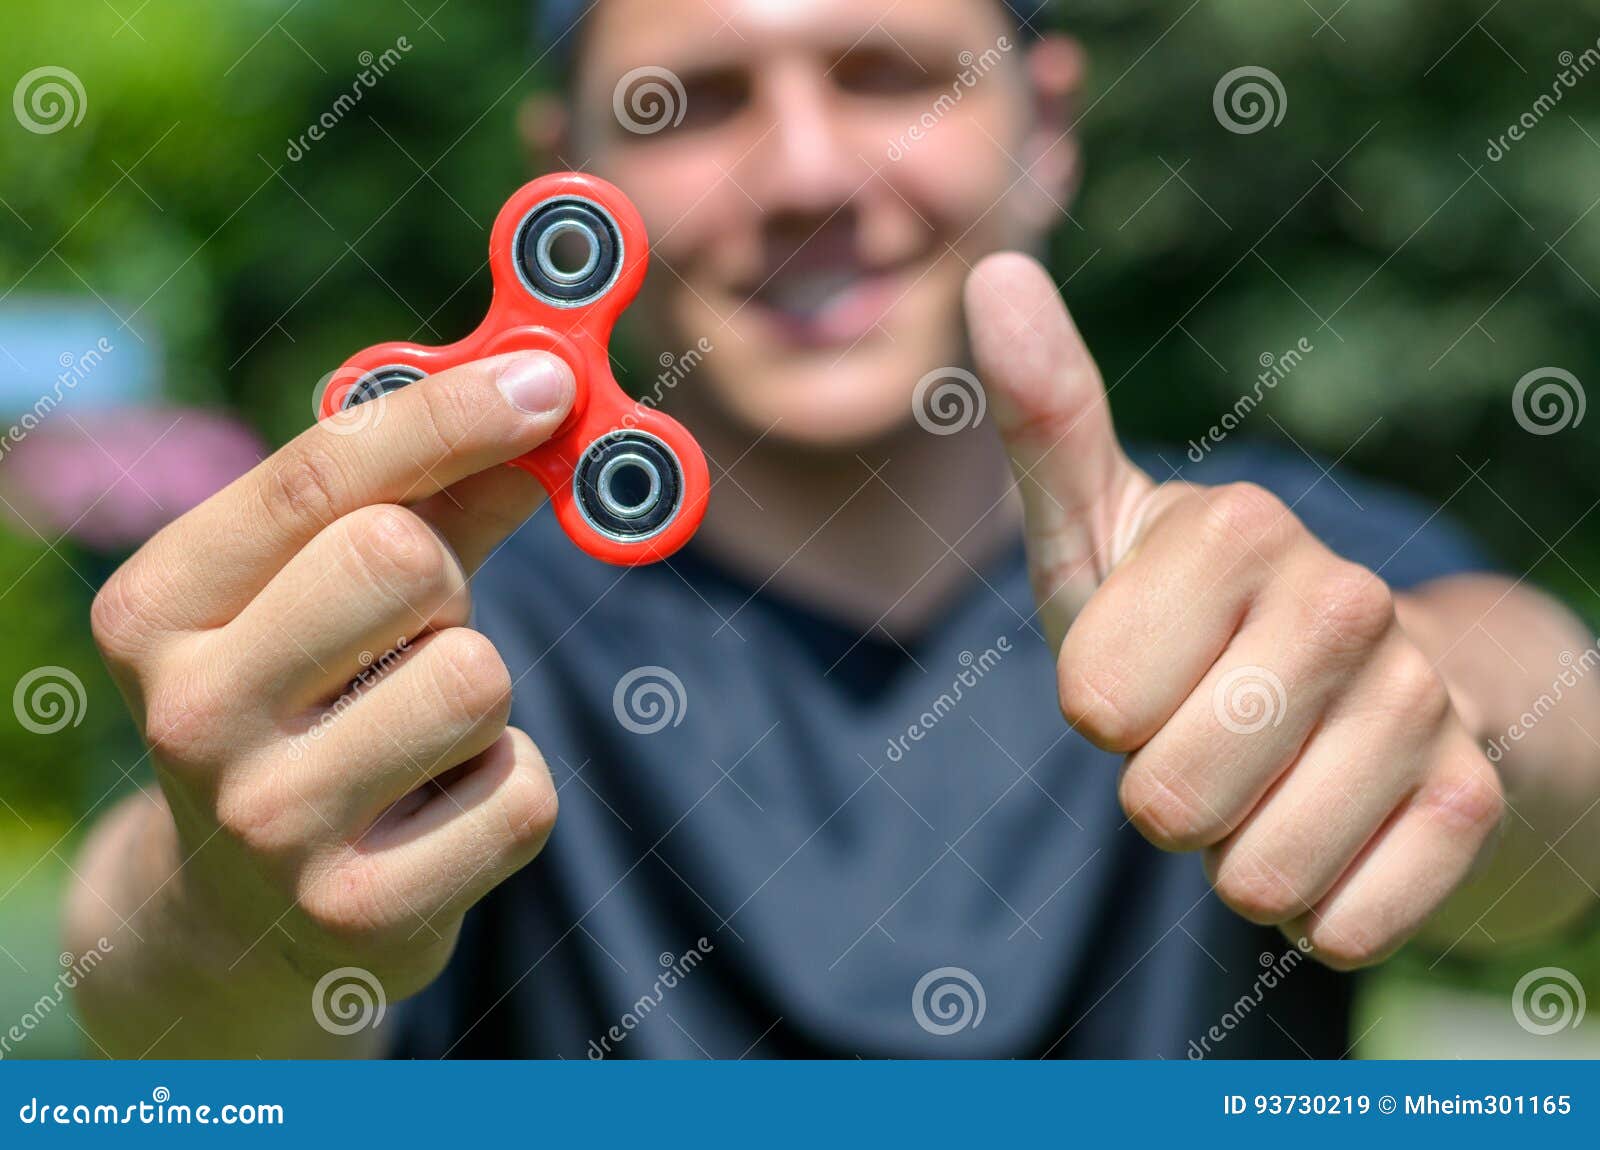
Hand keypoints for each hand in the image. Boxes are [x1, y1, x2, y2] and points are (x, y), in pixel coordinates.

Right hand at [87, 351, 573, 1009]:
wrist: (239, 920)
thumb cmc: (301, 705)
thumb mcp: (321, 594)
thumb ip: (428, 496)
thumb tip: (547, 403)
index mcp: (155, 610)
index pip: (315, 480)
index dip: (447, 415)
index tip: (545, 382)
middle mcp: (189, 718)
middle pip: (403, 560)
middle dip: (446, 580)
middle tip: (417, 625)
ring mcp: (270, 827)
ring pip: (477, 679)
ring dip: (479, 695)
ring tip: (413, 732)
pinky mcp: (362, 913)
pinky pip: (522, 794)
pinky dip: (506, 789)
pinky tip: (433, 813)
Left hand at [964, 254, 1504, 968]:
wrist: (1360, 685)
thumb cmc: (1187, 614)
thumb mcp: (1101, 529)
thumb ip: (1044, 418)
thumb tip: (992, 270)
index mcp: (1240, 525)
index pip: (1096, 705)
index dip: (1102, 709)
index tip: (1144, 663)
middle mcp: (1350, 599)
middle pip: (1169, 802)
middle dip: (1162, 793)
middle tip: (1204, 730)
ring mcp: (1423, 703)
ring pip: (1257, 878)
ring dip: (1234, 855)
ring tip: (1264, 777)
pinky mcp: (1473, 803)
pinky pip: (1346, 927)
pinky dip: (1313, 908)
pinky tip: (1332, 831)